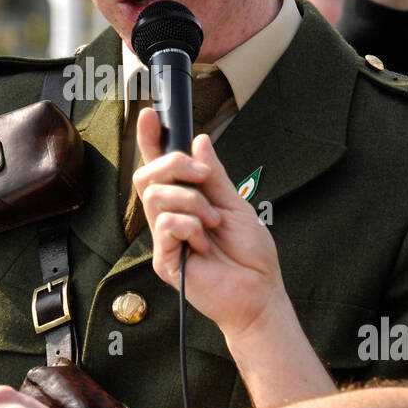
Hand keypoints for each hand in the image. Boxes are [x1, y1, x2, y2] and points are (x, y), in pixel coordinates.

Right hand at [132, 107, 285, 340]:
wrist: (260, 293)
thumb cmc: (251, 255)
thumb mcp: (236, 204)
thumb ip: (214, 175)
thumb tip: (199, 142)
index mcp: (186, 203)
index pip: (160, 168)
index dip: (151, 140)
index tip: (149, 114)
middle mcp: (170, 219)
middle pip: (147, 176)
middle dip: (173, 165)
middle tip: (202, 175)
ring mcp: (165, 239)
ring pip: (156, 197)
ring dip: (192, 201)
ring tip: (213, 221)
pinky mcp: (165, 260)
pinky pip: (167, 224)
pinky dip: (192, 227)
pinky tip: (205, 245)